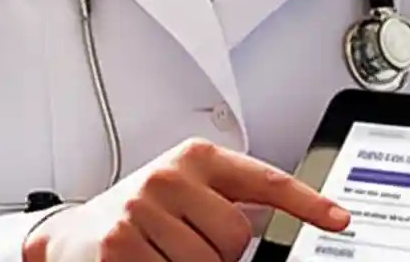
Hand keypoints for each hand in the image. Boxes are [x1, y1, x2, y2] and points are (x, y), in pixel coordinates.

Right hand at [23, 138, 349, 261]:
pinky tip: (145, 261)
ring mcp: (143, 207)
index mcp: (195, 158)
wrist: (70, 237)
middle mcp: (170, 175)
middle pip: (236, 236)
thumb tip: (268, 231)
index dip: (307, 203)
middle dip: (218, 254)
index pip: (264, 180)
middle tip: (182, 245)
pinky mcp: (121, 243)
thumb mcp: (183, 195)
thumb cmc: (138, 217)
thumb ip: (224, 203)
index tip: (339, 220)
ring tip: (161, 253)